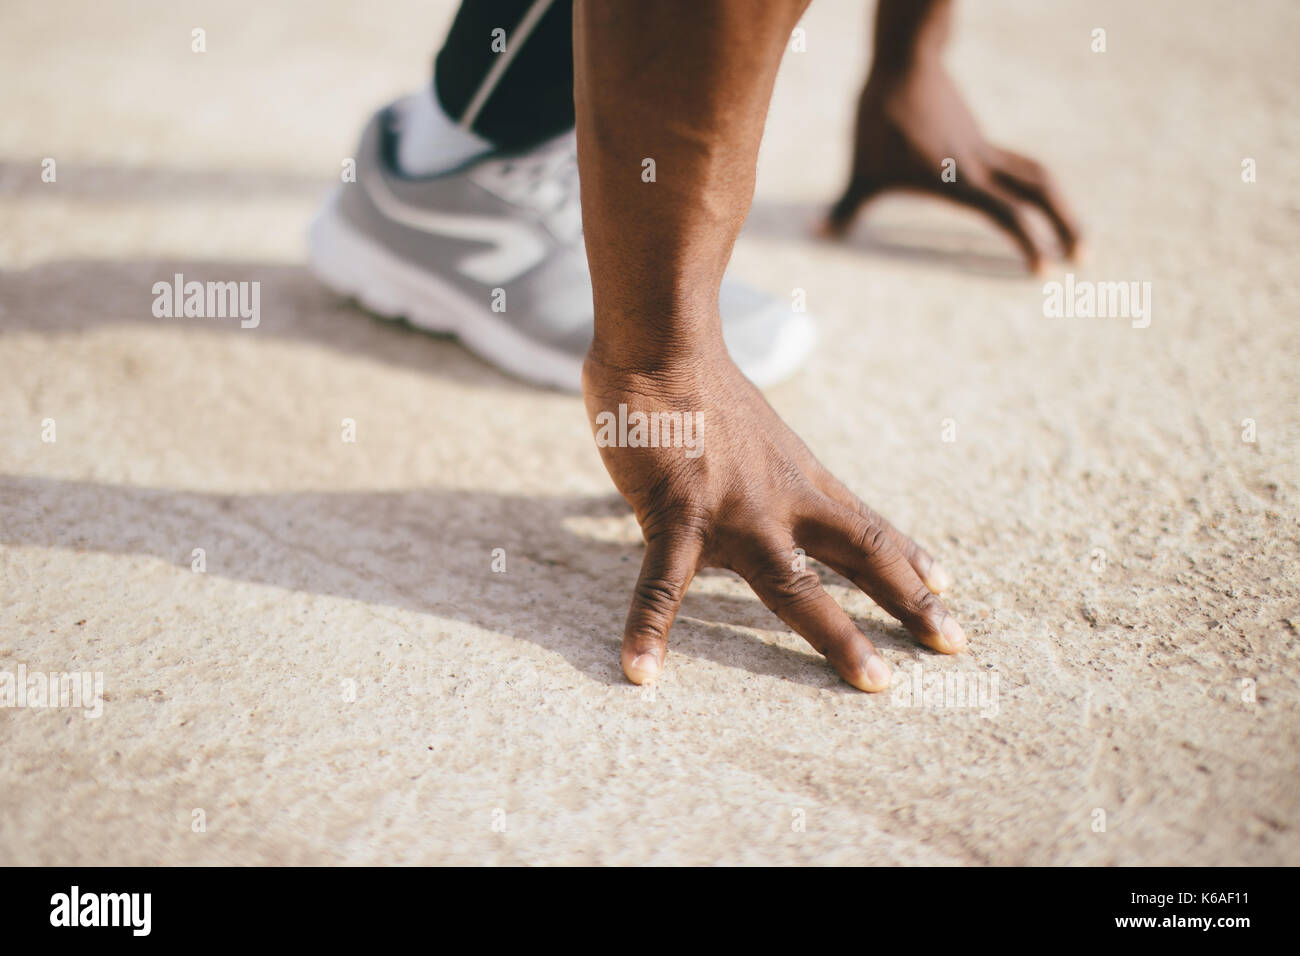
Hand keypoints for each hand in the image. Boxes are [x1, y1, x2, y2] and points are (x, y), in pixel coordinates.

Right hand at [583, 341, 965, 691]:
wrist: (663, 345)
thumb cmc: (699, 386)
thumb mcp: (758, 434)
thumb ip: (766, 473)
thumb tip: (759, 493)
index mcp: (800, 479)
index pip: (867, 525)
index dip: (908, 559)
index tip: (944, 587)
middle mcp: (783, 499)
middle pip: (861, 555)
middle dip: (909, 602)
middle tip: (955, 645)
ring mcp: (734, 512)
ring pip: (795, 584)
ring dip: (838, 635)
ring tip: (875, 682)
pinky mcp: (677, 514)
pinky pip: (662, 584)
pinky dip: (649, 629)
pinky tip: (641, 671)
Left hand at [824, 60, 1081, 272]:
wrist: (901, 63)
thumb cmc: (878, 120)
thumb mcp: (859, 172)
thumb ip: (844, 208)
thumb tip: (817, 234)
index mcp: (959, 179)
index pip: (1006, 214)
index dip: (1028, 242)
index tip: (1044, 271)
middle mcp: (980, 165)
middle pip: (1040, 192)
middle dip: (1065, 224)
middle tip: (1085, 258)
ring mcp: (983, 149)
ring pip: (1035, 175)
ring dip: (1057, 204)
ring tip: (1069, 231)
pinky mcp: (977, 138)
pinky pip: (1015, 166)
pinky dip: (1030, 187)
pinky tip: (1024, 205)